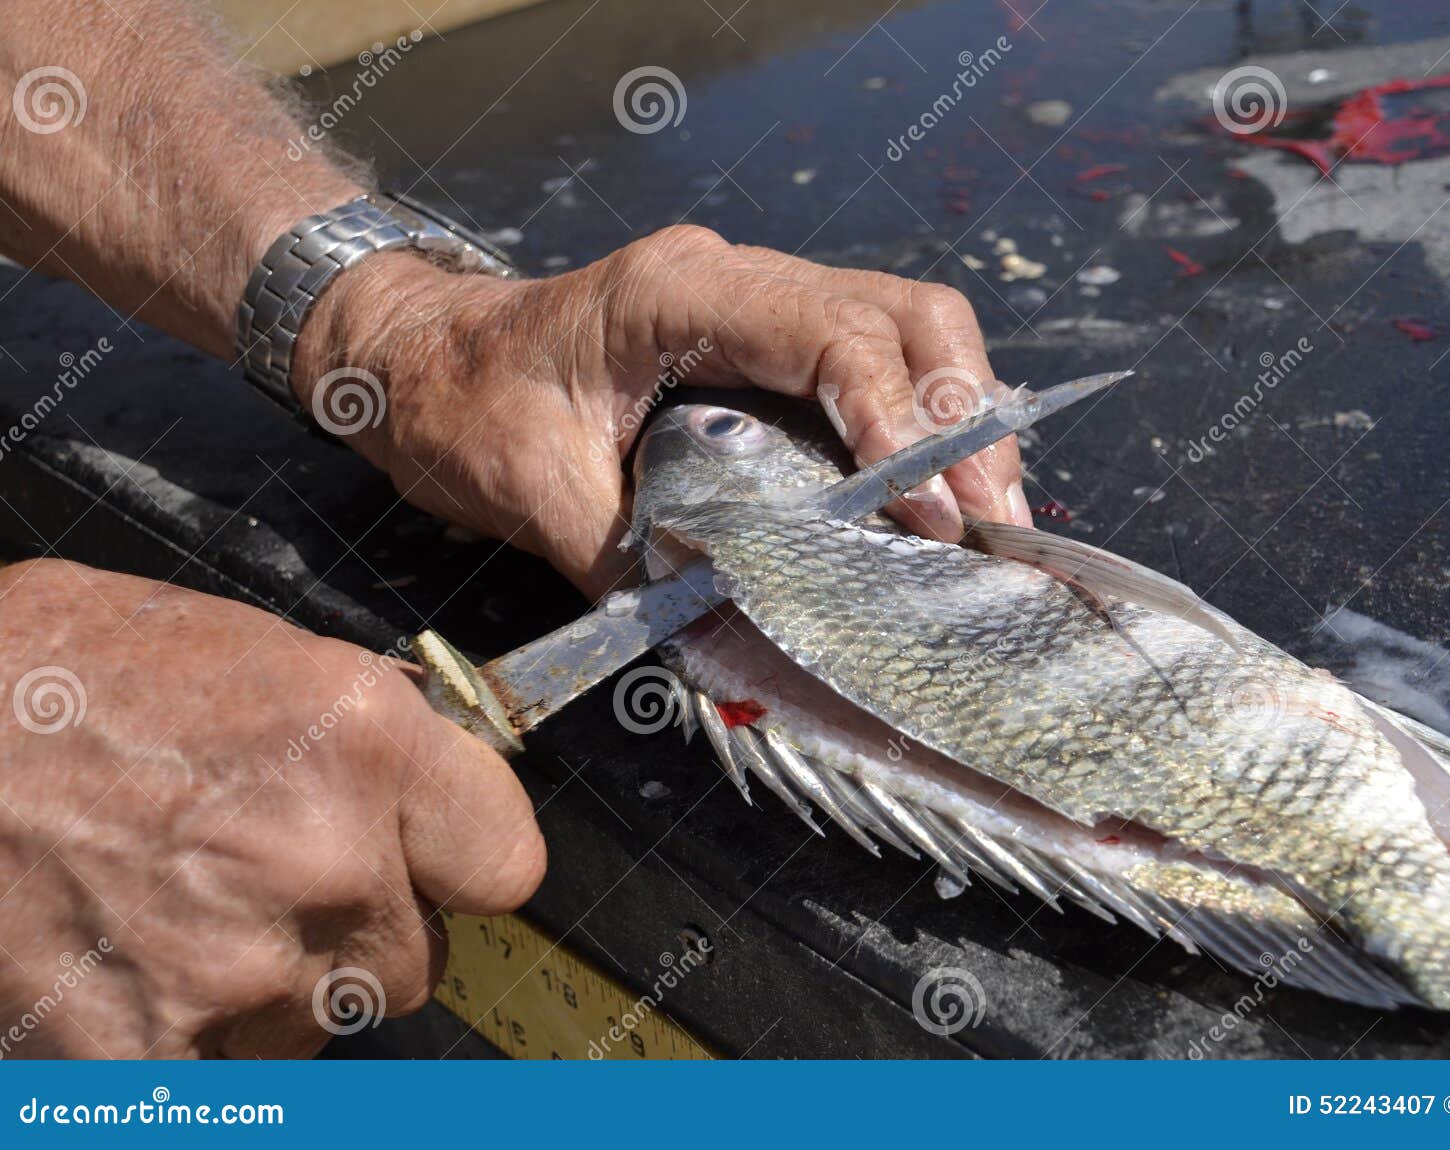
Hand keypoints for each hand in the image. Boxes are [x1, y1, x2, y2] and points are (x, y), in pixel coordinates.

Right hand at [0, 559, 544, 1057]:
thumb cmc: (55, 672)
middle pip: (411, 963)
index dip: (459, 866)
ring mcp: (237, 968)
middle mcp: (323, 858)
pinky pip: (225, 1087)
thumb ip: (361, 733)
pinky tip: (131, 982)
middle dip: (354, 935)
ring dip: (270, 994)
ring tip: (172, 918)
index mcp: (361, 739)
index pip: (504, 862)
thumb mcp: (247, 650)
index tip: (430, 865)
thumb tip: (424, 785)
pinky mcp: (141, 1058)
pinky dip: (188, 1054)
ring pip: (319, 1029)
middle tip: (263, 888)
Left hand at [293, 225, 1029, 598]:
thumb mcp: (531, 488)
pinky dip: (917, 417)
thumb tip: (730, 649)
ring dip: (957, 413)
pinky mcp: (757, 341)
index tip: (931, 512)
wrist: (412, 357)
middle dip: (963, 411)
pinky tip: (930, 491)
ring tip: (984, 513)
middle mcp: (735, 277)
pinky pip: (867, 357)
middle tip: (991, 517)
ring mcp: (752, 302)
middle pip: (901, 308)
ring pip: (902, 324)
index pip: (833, 330)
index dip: (899, 417)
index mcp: (681, 289)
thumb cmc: (455, 402)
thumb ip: (632, 562)